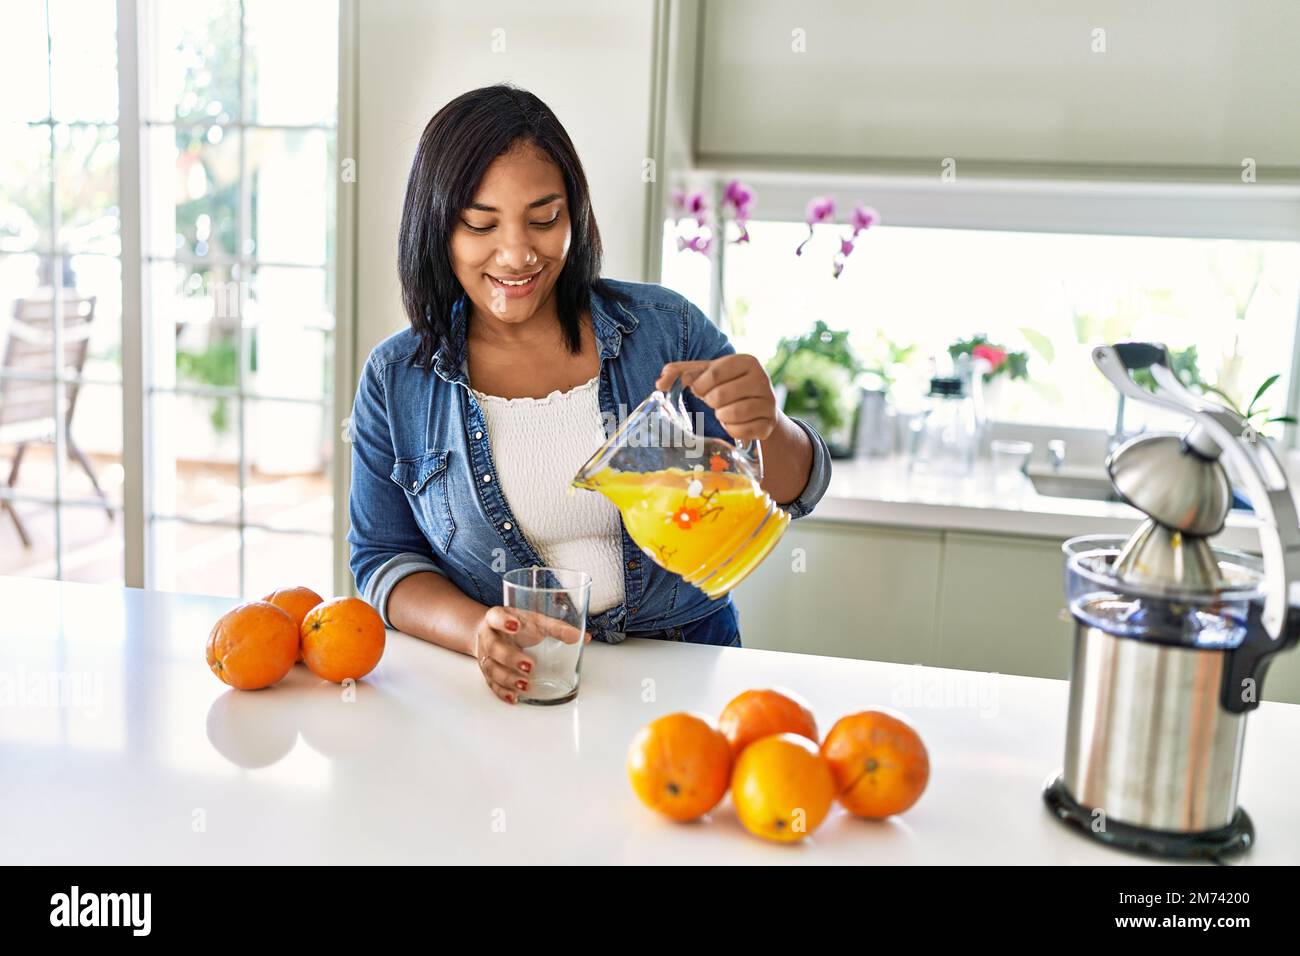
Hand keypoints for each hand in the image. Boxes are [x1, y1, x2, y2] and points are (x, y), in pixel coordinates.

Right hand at [472, 606, 590, 703]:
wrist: (491, 633)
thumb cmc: (517, 625)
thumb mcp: (534, 620)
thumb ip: (556, 628)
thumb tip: (582, 637)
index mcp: (496, 618)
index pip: (495, 617)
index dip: (503, 621)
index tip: (516, 626)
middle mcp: (487, 636)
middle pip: (493, 647)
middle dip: (510, 658)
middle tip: (530, 666)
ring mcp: (485, 655)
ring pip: (491, 668)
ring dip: (508, 679)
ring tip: (526, 685)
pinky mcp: (487, 672)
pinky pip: (491, 684)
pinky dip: (503, 692)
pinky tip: (514, 697)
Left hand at [655, 354, 778, 442]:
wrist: (757, 404)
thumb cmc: (726, 385)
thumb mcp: (705, 373)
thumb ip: (680, 372)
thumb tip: (660, 383)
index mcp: (747, 361)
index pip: (715, 373)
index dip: (700, 385)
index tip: (700, 389)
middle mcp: (762, 379)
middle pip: (721, 395)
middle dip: (710, 402)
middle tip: (714, 401)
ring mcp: (768, 403)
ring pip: (732, 414)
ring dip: (721, 416)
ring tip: (723, 411)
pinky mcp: (769, 424)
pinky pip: (741, 431)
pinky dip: (731, 430)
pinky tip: (733, 422)